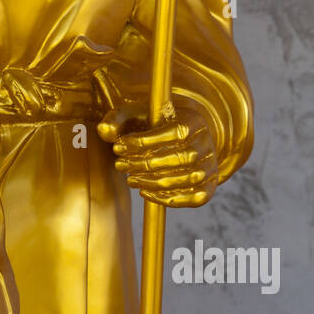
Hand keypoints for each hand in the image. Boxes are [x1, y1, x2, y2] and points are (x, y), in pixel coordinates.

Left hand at [96, 101, 218, 206]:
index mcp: (192, 121)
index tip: (118, 147)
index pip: (169, 134)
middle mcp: (206, 144)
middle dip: (141, 164)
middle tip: (120, 165)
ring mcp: (210, 167)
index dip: (141, 143)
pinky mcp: (209, 187)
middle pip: (175, 159)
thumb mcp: (138, 114)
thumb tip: (104, 130)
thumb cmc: (156, 125)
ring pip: (180, 180)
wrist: (188, 138)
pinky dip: (165, 199)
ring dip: (149, 182)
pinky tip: (144, 191)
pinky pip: (190, 199)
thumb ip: (118, 119)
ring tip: (129, 179)